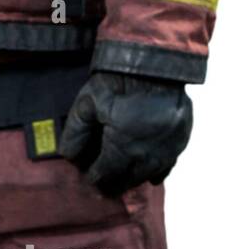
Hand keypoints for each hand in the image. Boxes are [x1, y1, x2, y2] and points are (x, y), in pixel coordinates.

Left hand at [59, 71, 192, 195]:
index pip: (105, 176)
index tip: (88, 178)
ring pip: (147, 176)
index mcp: (122, 149)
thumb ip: (76, 132)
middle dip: (113, 183)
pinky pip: (167, 166)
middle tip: (103, 183)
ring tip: (121, 177)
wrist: (154, 65)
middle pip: (128, 181)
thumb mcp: (88, 103)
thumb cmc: (117, 82)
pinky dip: (155, 171)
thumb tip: (68, 156)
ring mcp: (167, 151)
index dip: (94, 179)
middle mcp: (147, 157)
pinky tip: (148, 174)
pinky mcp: (180, 142)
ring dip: (133, 178)